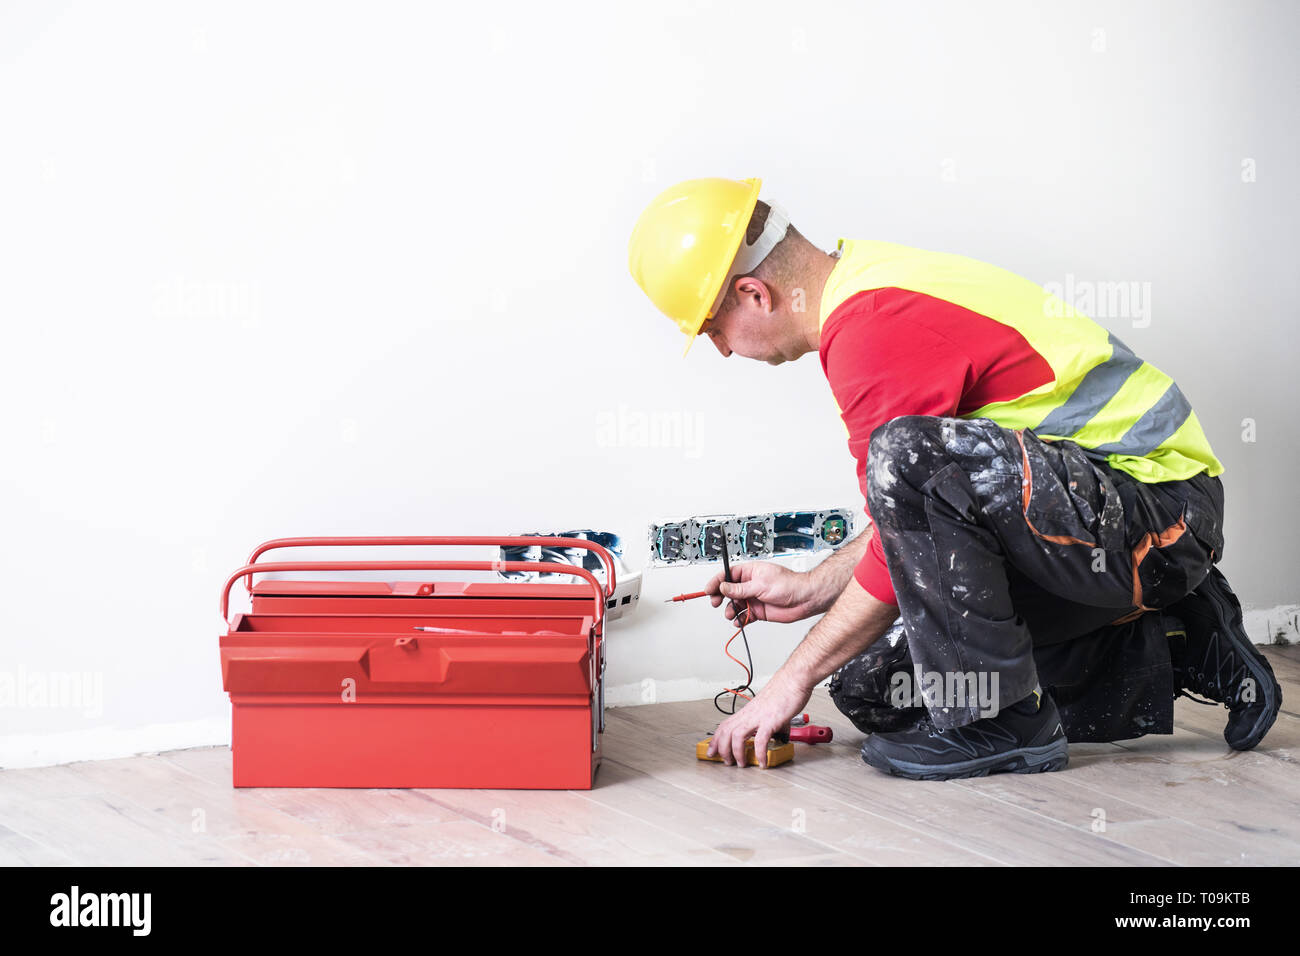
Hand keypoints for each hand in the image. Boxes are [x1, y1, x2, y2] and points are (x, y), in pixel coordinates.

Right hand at [705, 561, 824, 622]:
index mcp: (750, 572)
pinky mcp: (758, 611)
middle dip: (720, 597)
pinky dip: (739, 620)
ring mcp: (753, 598)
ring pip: (734, 604)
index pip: (727, 575)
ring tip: (731, 613)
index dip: (717, 582)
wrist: (804, 599)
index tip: (709, 590)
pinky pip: (743, 615)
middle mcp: (750, 585)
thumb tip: (724, 587)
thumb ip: (740, 588)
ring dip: (730, 610)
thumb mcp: (761, 584)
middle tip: (716, 603)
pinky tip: (739, 621)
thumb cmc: (789, 584)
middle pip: (728, 590)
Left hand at [706, 671, 813, 767]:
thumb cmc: (784, 691)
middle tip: (726, 762)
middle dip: (722, 749)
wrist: (793, 680)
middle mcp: (750, 714)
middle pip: (726, 732)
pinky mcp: (770, 721)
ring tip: (742, 764)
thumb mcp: (769, 709)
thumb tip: (778, 735)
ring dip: (737, 753)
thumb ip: (770, 723)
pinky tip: (762, 762)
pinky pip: (760, 741)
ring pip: (737, 737)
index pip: (724, 726)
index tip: (712, 750)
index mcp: (747, 712)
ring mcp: (758, 717)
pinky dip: (759, 754)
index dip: (715, 740)